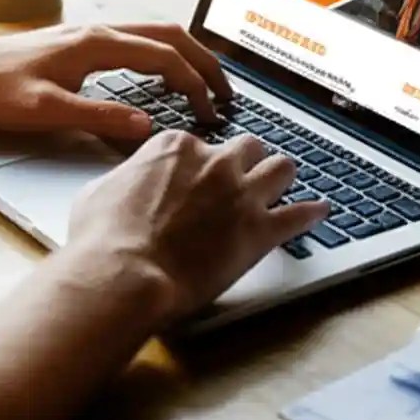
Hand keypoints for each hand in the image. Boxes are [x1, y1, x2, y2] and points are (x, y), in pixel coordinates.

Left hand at [0, 23, 232, 139]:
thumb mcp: (46, 111)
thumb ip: (100, 117)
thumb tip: (148, 125)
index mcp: (97, 44)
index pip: (165, 57)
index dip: (194, 84)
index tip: (210, 112)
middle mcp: (99, 32)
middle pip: (170, 35)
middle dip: (204, 62)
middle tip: (225, 93)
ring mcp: (90, 35)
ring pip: (155, 34)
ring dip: (186, 56)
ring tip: (204, 84)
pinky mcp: (80, 45)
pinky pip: (137, 42)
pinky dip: (163, 56)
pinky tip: (159, 78)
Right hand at [67, 131, 329, 321]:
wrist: (124, 274)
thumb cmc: (103, 239)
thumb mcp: (99, 191)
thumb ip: (126, 178)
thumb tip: (127, 182)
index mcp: (176, 147)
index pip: (201, 144)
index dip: (200, 164)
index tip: (200, 178)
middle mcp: (215, 163)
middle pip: (248, 148)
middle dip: (246, 163)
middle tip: (242, 179)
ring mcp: (242, 194)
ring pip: (281, 168)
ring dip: (280, 178)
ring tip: (282, 186)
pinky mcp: (260, 230)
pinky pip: (301, 214)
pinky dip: (312, 213)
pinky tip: (319, 212)